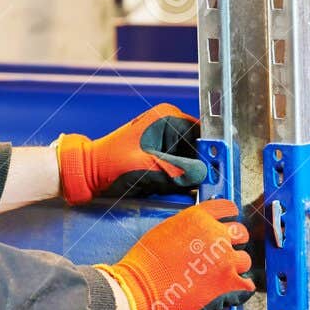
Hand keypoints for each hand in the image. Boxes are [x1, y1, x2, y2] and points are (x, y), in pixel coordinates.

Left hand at [56, 103, 206, 204]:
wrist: (86, 172)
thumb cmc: (110, 165)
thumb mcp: (149, 169)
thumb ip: (180, 171)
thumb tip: (208, 175)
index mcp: (167, 118)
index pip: (204, 135)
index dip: (215, 155)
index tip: (223, 173)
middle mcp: (168, 124)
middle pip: (199, 148)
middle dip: (203, 168)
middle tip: (212, 188)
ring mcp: (163, 139)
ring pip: (189, 159)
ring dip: (191, 176)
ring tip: (194, 191)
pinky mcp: (158, 154)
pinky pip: (178, 166)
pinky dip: (180, 179)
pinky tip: (181, 190)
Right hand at [98, 199, 254, 309]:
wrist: (140, 288)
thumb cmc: (145, 263)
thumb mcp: (164, 230)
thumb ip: (187, 227)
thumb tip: (196, 233)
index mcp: (198, 218)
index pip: (227, 207)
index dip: (229, 216)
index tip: (228, 223)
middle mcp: (215, 234)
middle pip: (240, 232)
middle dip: (234, 242)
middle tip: (223, 252)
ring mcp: (224, 259)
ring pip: (244, 260)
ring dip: (235, 267)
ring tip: (222, 274)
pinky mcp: (227, 283)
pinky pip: (247, 283)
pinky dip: (240, 286)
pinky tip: (231, 287)